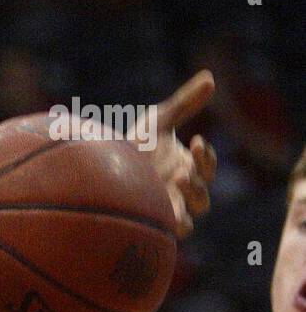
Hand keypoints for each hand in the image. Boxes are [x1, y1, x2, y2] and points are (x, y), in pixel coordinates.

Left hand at [135, 69, 217, 236]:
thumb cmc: (133, 144)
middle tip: (182, 172)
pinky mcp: (148, 223)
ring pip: (188, 220)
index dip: (207, 157)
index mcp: (186, 168)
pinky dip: (166, 227)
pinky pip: (163, 234)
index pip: (206, 167)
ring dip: (183, 210)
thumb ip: (184, 103)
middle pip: (202, 199)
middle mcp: (179, 192)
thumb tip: (210, 77)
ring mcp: (164, 210)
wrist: (101, 165)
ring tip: (169, 192)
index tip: (196, 141)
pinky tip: (153, 217)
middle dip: (196, 185)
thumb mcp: (158, 120)